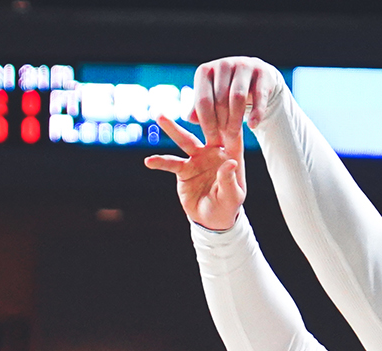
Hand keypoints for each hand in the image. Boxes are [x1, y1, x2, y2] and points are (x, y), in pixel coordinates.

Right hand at [143, 111, 245, 231]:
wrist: (212, 220)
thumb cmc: (228, 207)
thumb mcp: (233, 196)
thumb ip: (230, 180)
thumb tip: (229, 163)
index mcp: (231, 154)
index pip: (230, 132)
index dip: (227, 117)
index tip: (220, 103)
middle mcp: (213, 152)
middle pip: (205, 129)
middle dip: (198, 115)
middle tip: (194, 98)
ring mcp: (197, 159)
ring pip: (185, 140)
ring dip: (173, 129)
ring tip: (159, 116)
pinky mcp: (183, 170)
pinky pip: (171, 163)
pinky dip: (160, 162)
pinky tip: (149, 161)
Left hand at [189, 56, 284, 131]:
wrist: (253, 77)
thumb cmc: (225, 91)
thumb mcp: (210, 97)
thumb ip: (198, 108)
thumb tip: (190, 119)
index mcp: (205, 71)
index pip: (203, 101)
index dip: (207, 123)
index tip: (211, 140)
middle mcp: (223, 65)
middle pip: (221, 100)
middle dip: (222, 124)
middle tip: (225, 140)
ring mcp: (243, 65)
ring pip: (238, 97)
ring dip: (236, 120)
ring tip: (235, 135)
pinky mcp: (261, 71)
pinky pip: (259, 96)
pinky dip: (256, 113)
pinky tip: (253, 126)